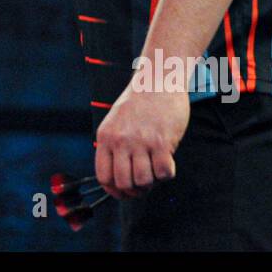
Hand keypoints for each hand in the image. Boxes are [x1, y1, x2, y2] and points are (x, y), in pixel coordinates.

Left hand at [94, 79, 188, 198]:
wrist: (158, 79)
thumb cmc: (139, 103)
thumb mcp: (116, 121)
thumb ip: (114, 146)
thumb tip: (118, 179)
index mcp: (106, 137)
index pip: (103, 177)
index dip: (114, 191)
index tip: (125, 192)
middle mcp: (120, 140)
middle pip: (123, 183)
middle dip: (135, 191)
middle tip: (144, 184)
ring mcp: (141, 141)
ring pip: (143, 181)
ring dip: (152, 182)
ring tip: (155, 169)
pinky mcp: (162, 141)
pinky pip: (164, 173)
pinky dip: (167, 174)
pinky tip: (168, 161)